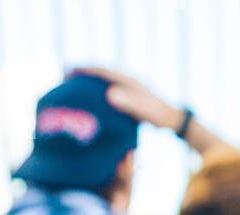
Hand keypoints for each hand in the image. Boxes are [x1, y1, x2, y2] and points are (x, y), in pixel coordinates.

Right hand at [67, 66, 182, 131]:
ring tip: (75, 89)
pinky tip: (91, 103)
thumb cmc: (158, 115)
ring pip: (105, 84)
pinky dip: (99, 94)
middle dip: (85, 75)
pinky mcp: (129, 99)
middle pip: (102, 75)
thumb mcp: (144, 109)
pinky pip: (110, 93)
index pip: (103, 72)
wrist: (172, 120)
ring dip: (91, 85)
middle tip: (66, 77)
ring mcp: (128, 90)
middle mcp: (127, 82)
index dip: (86, 70)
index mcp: (128, 81)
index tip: (70, 70)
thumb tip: (109, 94)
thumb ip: (128, 102)